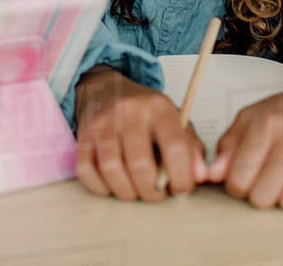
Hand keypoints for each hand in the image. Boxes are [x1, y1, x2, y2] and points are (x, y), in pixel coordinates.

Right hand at [74, 66, 207, 201]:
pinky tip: (113, 184)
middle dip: (151, 191)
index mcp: (159, 107)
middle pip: (140, 165)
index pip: (175, 148)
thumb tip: (199, 176)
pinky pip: (85, 170)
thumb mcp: (177, 121)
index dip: (181, 178)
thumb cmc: (146, 113)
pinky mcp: (83, 135)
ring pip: (111, 170)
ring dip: (126, 192)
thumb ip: (193, 149)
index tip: (181, 189)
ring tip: (135, 191)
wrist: (107, 88)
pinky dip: (100, 187)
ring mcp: (102, 122)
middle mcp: (129, 111)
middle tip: (156, 195)